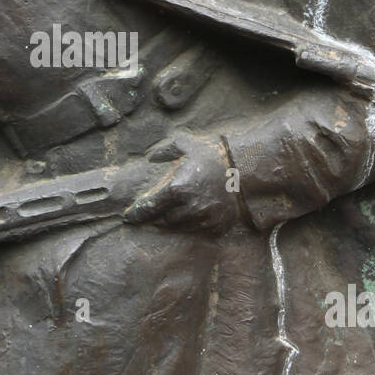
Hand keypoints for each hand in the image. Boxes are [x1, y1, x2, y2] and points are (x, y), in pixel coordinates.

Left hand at [124, 130, 240, 232]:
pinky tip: (196, 213)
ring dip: (176, 220)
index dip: (136, 214)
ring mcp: (204, 219)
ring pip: (181, 226)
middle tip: (156, 211)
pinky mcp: (218, 226)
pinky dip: (195, 224)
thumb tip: (150, 157)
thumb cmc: (213, 154)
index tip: (129, 217)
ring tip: (175, 212)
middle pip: (164, 220)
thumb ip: (163, 150)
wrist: (246, 167)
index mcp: (176, 188)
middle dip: (158, 216)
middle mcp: (189, 207)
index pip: (149, 207)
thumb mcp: (185, 144)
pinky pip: (199, 230)